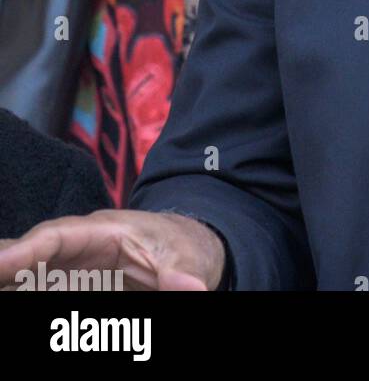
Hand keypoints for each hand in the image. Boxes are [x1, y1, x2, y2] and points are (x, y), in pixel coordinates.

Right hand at [0, 210, 224, 291]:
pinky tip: (12, 295)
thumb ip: (183, 272)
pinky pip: (43, 293)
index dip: (23, 252)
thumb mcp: (190, 257)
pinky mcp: (73, 290)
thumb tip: (191, 288)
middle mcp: (78, 249)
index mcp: (103, 231)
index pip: (55, 237)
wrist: (190, 254)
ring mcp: (71, 272)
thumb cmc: (184, 247)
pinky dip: (23, 293)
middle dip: (3, 264)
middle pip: (29, 254)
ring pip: (29, 278)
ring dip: (10, 282)